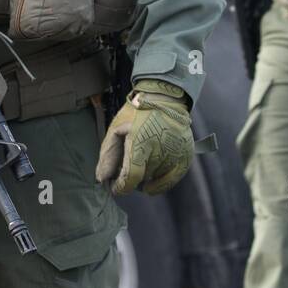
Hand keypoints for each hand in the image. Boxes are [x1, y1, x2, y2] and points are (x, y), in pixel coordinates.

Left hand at [96, 79, 193, 195]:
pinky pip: (170, 181)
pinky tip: (151, 183)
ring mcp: (175, 156)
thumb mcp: (117, 129)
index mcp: (141, 144)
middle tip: (125, 167)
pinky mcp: (185, 158)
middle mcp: (160, 152)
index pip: (131, 177)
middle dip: (130, 178)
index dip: (121, 187)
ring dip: (144, 177)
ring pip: (154, 180)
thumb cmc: (137, 113)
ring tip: (140, 161)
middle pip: (141, 179)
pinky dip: (159, 184)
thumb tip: (102, 178)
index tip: (115, 187)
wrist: (165, 99)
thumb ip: (108, 155)